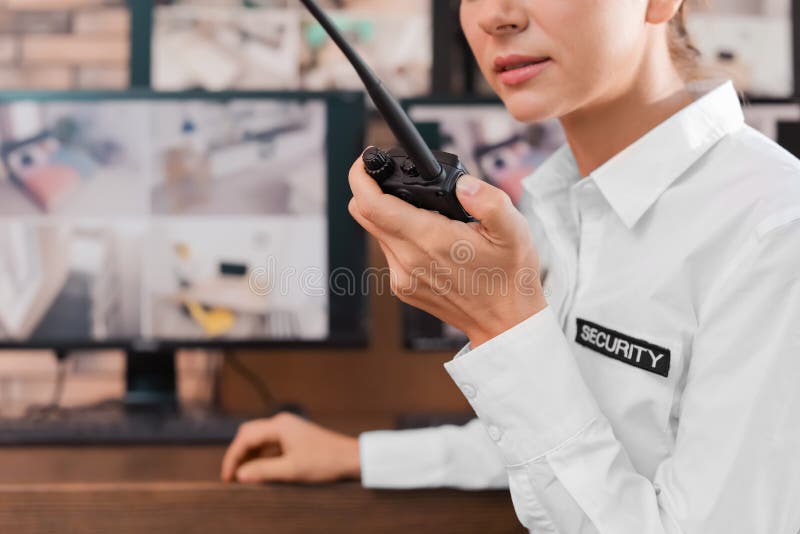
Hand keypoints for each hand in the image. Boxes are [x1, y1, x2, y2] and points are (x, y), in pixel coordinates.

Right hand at [220, 412, 360, 483]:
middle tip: (232, 477)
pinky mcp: (294, 436)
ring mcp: (288, 428)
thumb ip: (263, 471)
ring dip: (249, 456)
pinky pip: (270, 444)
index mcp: (279, 426)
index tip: (227, 478)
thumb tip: (240, 475)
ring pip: (259, 439)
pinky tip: (260, 471)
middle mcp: (281, 422)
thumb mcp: (292, 470)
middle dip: (238, 455)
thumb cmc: (325, 462)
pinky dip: (261, 456)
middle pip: (248, 434)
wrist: (351, 458)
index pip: (244, 438)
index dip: (232, 458)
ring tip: (243, 476)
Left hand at [348, 151, 547, 346]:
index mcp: (430, 239)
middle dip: (369, 189)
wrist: (506, 323)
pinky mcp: (403, 287)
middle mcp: (408, 260)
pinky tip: (427, 234)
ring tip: (421, 208)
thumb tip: (462, 184)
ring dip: (387, 213)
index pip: (372, 204)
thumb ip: (487, 200)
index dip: (360, 177)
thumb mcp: (513, 230)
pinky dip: (398, 235)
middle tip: (392, 176)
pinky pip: (388, 251)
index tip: (366, 162)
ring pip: (375, 232)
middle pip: (363, 214)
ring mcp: (402, 277)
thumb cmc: (510, 277)